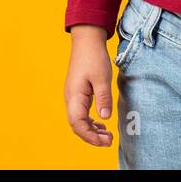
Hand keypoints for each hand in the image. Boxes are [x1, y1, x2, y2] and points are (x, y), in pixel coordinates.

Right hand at [64, 26, 114, 146]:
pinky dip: (91, 121)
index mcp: (75, 96)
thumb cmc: (94, 57)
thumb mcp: (102, 77)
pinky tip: (102, 123)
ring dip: (92, 130)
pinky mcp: (78, 93)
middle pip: (77, 125)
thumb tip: (105, 117)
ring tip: (107, 135)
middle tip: (109, 141)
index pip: (78, 124)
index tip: (104, 141)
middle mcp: (71, 98)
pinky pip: (82, 113)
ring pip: (79, 120)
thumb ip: (103, 98)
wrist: (87, 40)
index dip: (90, 136)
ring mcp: (73, 96)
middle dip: (92, 136)